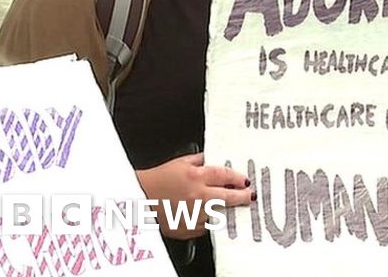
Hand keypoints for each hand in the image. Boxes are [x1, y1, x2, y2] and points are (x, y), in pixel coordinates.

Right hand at [136, 152, 251, 238]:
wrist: (138, 201)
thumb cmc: (156, 181)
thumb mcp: (179, 163)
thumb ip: (200, 159)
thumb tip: (216, 157)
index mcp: (195, 176)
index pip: (225, 175)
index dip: (239, 178)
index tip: (246, 181)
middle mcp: (197, 196)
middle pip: (229, 196)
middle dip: (242, 196)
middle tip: (249, 196)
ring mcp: (194, 214)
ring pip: (220, 213)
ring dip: (228, 209)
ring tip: (232, 206)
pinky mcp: (189, 229)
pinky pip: (208, 225)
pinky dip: (212, 220)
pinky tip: (212, 215)